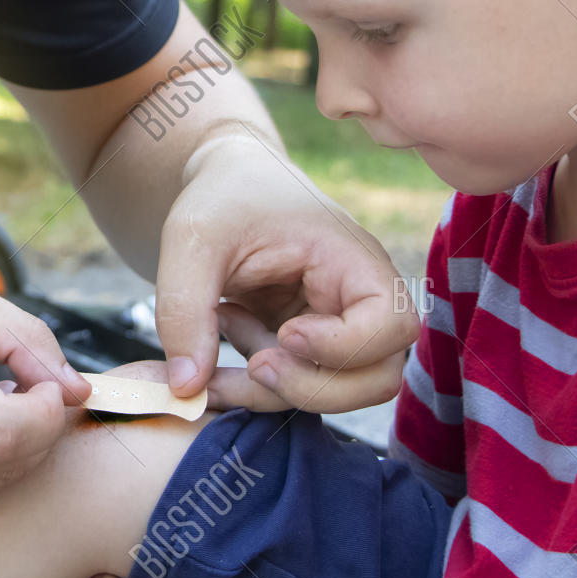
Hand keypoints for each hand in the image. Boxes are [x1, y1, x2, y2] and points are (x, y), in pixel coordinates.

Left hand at [156, 135, 417, 412]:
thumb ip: (184, 310)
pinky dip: (252, 383)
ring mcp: (338, 327)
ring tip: (223, 326)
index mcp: (354, 260)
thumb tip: (186, 389)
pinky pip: (296, 386)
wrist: (226, 184)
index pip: (392, 326)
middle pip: (378, 377)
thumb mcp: (191, 239)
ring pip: (334, 393)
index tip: (285, 333)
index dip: (344, 347)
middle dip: (309, 388)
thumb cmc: (222, 197)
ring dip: (271, 389)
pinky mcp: (309, 346)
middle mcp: (360, 299)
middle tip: (252, 364)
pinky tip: (221, 330)